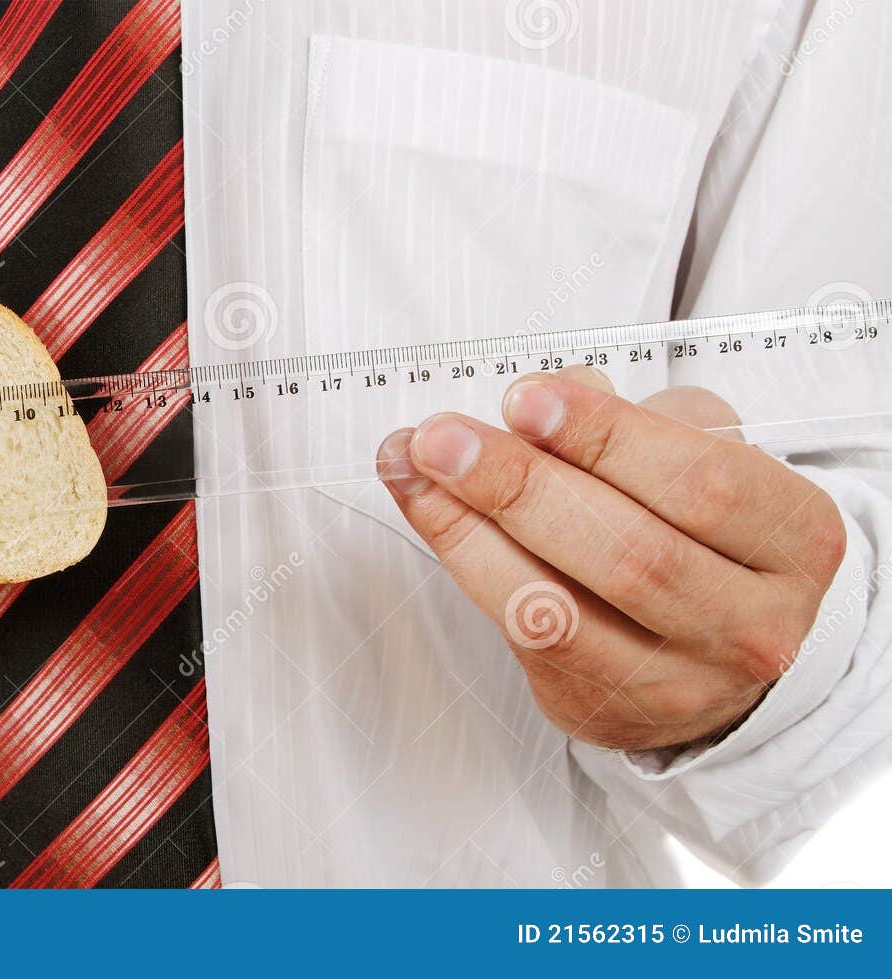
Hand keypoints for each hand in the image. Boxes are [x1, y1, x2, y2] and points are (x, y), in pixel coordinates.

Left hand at [377, 367, 847, 750]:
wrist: (714, 648)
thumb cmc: (703, 529)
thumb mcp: (705, 455)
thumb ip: (641, 420)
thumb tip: (554, 395)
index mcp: (796, 540)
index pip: (700, 483)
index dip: (605, 438)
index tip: (526, 397)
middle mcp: (751, 624)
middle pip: (627, 553)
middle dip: (520, 485)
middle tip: (445, 437)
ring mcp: (678, 682)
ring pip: (560, 609)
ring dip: (470, 528)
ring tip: (415, 466)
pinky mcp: (603, 708)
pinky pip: (522, 637)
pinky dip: (464, 563)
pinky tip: (428, 508)